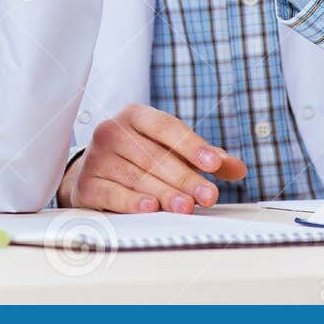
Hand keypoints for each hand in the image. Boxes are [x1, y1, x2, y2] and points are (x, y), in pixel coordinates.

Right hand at [60, 104, 247, 212]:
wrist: (92, 172)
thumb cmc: (138, 157)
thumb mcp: (169, 149)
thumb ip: (205, 157)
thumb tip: (237, 168)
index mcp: (135, 115)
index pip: (165, 126)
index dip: (191, 144)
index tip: (214, 163)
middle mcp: (111, 131)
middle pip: (154, 156)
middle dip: (185, 178)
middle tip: (208, 195)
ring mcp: (96, 157)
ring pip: (136, 176)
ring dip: (164, 193)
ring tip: (187, 206)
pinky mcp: (86, 183)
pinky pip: (112, 193)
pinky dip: (131, 202)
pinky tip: (149, 207)